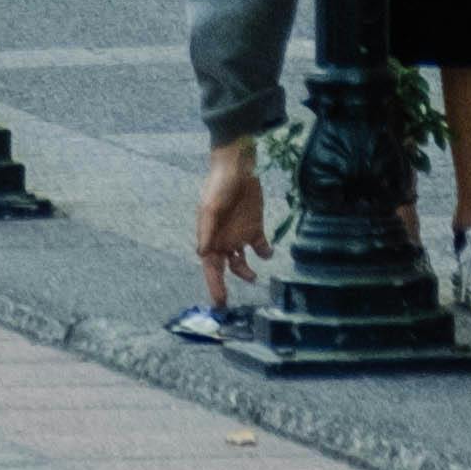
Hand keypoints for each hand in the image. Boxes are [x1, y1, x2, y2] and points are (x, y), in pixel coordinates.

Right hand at [195, 139, 269, 303]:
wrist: (238, 166)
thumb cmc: (219, 186)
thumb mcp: (210, 207)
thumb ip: (207, 230)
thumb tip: (202, 254)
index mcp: (211, 238)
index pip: (211, 268)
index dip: (214, 285)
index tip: (218, 303)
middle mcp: (224, 240)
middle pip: (225, 269)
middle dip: (226, 286)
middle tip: (229, 301)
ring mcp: (239, 235)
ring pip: (242, 262)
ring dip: (246, 272)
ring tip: (253, 277)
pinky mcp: (255, 227)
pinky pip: (261, 246)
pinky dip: (265, 253)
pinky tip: (268, 253)